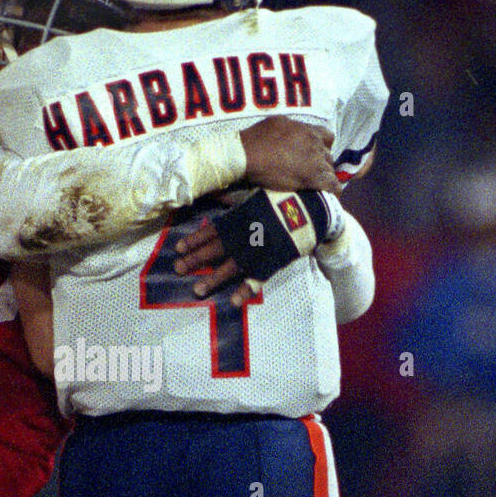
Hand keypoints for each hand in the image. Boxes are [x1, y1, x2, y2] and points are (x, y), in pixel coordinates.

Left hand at [175, 187, 345, 306]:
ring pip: (235, 266)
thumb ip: (238, 201)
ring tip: (197, 289)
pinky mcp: (277, 260)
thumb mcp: (259, 194)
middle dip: (197, 258)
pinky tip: (234, 301)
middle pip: (219, 248)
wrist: (317, 208)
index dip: (196, 239)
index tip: (178, 248)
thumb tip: (217, 196)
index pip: (214, 229)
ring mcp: (263, 248)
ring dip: (215, 278)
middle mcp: (250, 232)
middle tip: (178, 269)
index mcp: (244, 215)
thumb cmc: (285, 199)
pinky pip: (260, 277)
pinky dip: (248, 289)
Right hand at [238, 116, 340, 193]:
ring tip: (317, 185)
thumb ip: (292, 127)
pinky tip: (331, 195)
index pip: (328, 137)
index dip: (323, 146)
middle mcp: (315, 145)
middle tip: (311, 171)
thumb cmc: (257, 138)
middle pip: (328, 156)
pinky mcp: (311, 178)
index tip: (316, 152)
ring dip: (324, 177)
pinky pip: (331, 186)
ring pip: (330, 171)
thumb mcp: (277, 122)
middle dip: (322, 163)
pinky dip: (333, 190)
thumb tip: (294, 130)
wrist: (248, 154)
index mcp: (308, 131)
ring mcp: (315, 162)